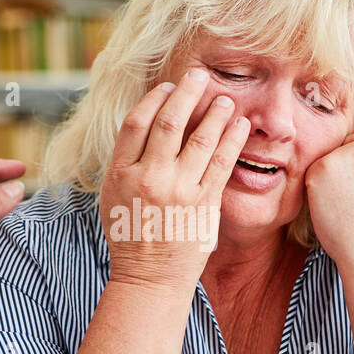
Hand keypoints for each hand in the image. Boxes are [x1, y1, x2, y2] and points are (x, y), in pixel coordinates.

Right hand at [101, 68, 249, 293]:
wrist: (149, 278)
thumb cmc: (131, 235)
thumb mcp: (113, 197)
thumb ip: (127, 163)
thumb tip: (146, 125)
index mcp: (120, 174)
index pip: (136, 123)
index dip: (154, 99)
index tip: (168, 86)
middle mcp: (148, 179)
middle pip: (169, 122)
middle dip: (186, 93)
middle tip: (199, 76)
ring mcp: (178, 191)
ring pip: (199, 139)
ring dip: (215, 113)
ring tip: (226, 99)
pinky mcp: (203, 204)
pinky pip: (221, 163)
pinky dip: (232, 140)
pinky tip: (240, 125)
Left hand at [304, 130, 353, 272]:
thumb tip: (343, 152)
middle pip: (341, 148)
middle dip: (342, 171)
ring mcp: (346, 152)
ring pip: (325, 161)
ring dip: (327, 181)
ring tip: (346, 206)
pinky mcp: (321, 167)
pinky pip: (309, 175)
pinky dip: (315, 193)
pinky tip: (333, 208)